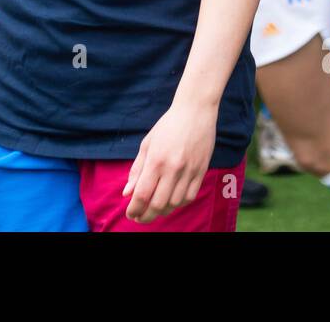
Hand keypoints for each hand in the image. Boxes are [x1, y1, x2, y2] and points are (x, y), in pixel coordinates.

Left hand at [123, 99, 216, 223]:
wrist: (195, 112)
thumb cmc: (167, 126)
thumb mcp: (147, 144)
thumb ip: (137, 170)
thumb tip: (127, 193)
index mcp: (156, 160)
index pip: (142, 195)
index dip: (134, 209)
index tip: (130, 214)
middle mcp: (173, 168)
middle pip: (158, 204)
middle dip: (146, 216)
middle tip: (140, 217)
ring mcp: (189, 171)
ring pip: (175, 204)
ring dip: (162, 211)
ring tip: (154, 209)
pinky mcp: (201, 171)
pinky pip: (190, 197)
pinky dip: (179, 204)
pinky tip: (171, 201)